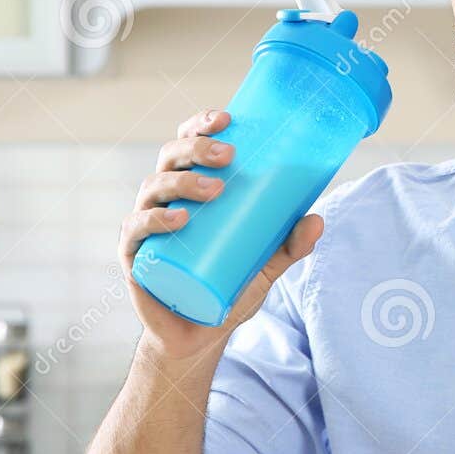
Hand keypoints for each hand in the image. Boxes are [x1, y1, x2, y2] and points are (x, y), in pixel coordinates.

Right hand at [118, 108, 323, 363]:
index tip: (227, 118)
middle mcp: (163, 201)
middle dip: (196, 149)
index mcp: (189, 189)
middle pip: (170, 159)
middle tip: (229, 157)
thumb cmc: (228, 288)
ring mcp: (146, 227)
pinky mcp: (136, 257)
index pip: (188, 145)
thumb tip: (319, 219)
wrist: (199, 335)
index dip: (200, 125)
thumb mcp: (267, 264)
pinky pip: (136, 231)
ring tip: (214, 190)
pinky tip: (179, 219)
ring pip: (153, 189)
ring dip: (182, 182)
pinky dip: (155, 221)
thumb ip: (292, 244)